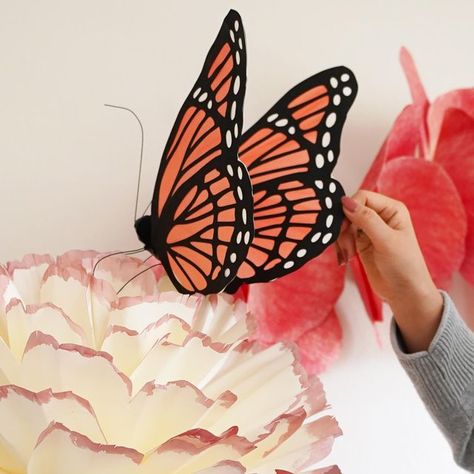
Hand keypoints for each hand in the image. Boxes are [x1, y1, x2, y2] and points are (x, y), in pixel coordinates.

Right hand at [336, 190, 442, 352]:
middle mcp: (380, 216)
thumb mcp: (386, 240)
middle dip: (344, 227)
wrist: (404, 293)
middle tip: (346, 245)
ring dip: (342, 239)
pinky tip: (347, 257)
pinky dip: (341, 246)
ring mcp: (369, 229)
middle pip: (350, 210)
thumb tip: (345, 201)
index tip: (344, 227)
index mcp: (392, 209)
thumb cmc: (404, 266)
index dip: (350, 209)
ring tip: (349, 255)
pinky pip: (343, 237)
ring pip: (344, 224)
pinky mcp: (361, 242)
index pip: (363, 197)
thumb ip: (366, 219)